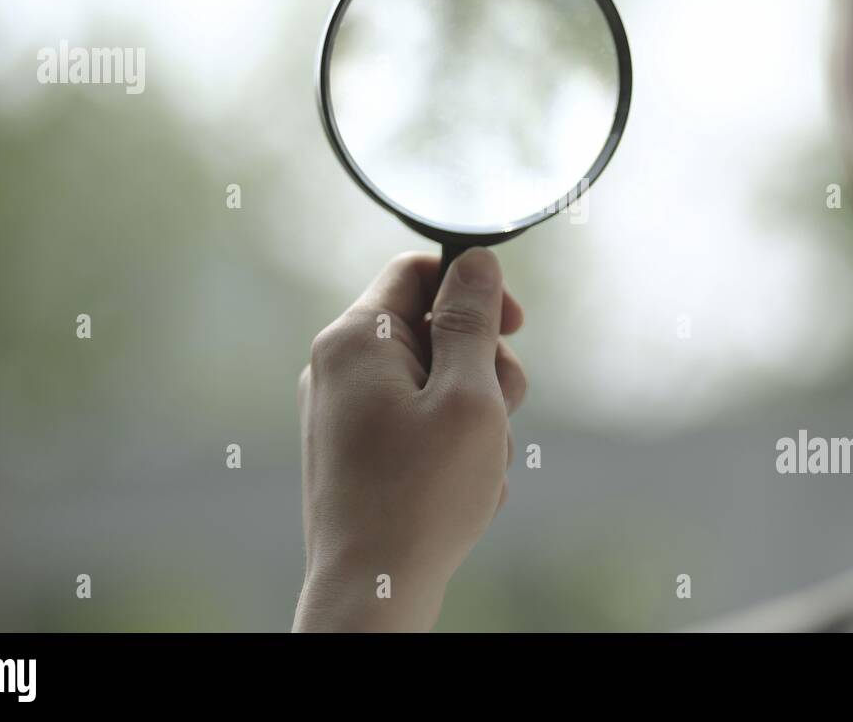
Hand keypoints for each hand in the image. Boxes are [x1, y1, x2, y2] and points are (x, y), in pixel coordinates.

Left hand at [292, 248, 526, 631]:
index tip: (514, 326)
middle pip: (430, 329)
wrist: (372, 591)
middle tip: (500, 412)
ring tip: (480, 464)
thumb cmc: (422, 496)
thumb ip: (472, 322)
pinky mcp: (353, 449)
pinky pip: (415, 422)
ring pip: (431, 381)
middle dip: (483, 365)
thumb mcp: (467, 396)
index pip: (418, 271)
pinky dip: (449, 444)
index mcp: (356, 340)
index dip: (474, 288)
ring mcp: (342, 411)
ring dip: (473, 413)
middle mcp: (337, 367)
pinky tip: (462, 487)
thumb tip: (475, 261)